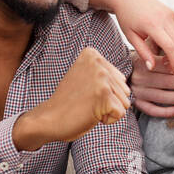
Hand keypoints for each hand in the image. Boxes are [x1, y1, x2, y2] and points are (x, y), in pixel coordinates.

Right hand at [13, 47, 130, 150]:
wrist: (49, 118)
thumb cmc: (69, 102)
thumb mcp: (85, 78)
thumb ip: (104, 73)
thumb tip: (125, 80)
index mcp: (92, 54)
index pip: (120, 79)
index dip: (106, 92)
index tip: (85, 92)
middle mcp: (97, 62)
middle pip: (125, 90)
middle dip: (109, 102)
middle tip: (86, 101)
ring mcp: (101, 78)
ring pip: (125, 102)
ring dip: (108, 110)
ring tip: (88, 106)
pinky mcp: (104, 95)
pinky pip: (120, 113)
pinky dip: (108, 119)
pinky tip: (90, 114)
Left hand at [91, 0, 173, 70]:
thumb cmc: (127, 17)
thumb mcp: (131, 37)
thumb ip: (143, 52)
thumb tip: (152, 67)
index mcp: (152, 25)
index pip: (170, 47)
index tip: (173, 71)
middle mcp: (164, 18)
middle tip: (170, 67)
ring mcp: (170, 14)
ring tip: (166, 57)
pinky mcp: (172, 12)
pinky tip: (167, 44)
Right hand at [131, 52, 173, 118]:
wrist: (120, 73)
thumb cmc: (142, 60)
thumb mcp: (148, 49)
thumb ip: (163, 48)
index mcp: (145, 62)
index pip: (169, 66)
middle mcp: (140, 77)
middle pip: (169, 82)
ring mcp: (139, 91)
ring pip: (163, 97)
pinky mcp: (138, 103)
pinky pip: (153, 110)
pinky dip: (167, 112)